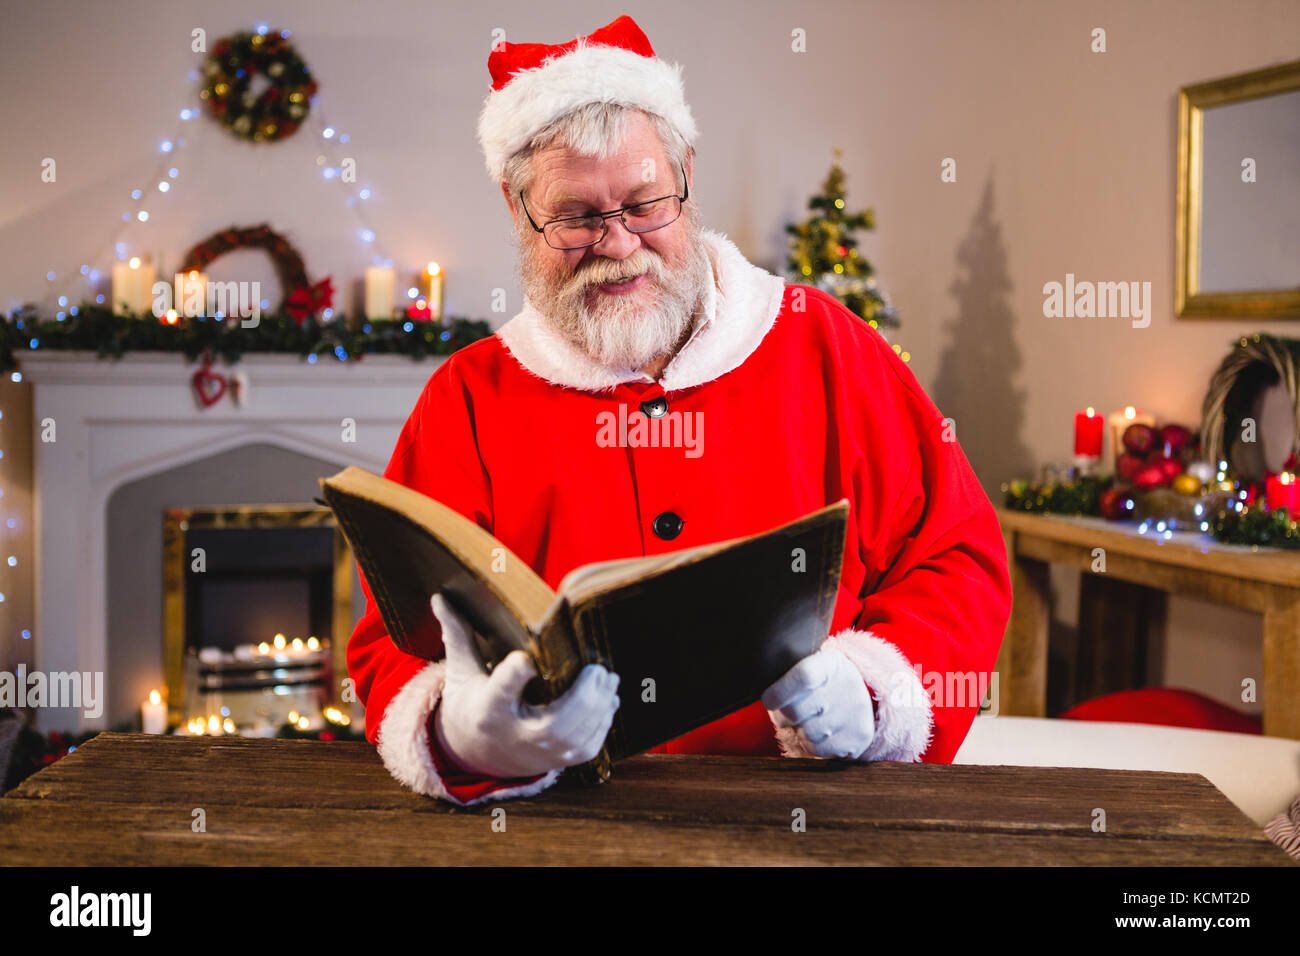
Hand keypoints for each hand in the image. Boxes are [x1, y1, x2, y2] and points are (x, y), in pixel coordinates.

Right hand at [430, 593, 619, 777]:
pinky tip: (608, 699)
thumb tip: (439, 598)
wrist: (477, 753)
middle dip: (580, 699)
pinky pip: (585, 748)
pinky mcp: (556, 761)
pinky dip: (601, 723)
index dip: (513, 677)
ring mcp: (538, 753)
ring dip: (597, 708)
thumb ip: (457, 635)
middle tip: (597, 669)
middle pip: (551, 725)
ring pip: (573, 738)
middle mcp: (514, 736)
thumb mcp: (460, 672)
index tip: (525, 659)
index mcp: (487, 710)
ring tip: (607, 678)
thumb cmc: (473, 703)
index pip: (499, 692)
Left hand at [761, 645, 874, 758]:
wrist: (858, 695)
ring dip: (801, 731)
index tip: (768, 700)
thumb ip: (787, 676)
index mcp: (829, 663)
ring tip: (810, 719)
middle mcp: (846, 686)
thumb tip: (768, 699)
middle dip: (784, 716)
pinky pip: (819, 750)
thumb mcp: (808, 665)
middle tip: (788, 712)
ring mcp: (855, 713)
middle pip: (796, 712)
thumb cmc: (819, 681)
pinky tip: (823, 731)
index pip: (803, 677)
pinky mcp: (859, 737)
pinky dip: (813, 745)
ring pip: (807, 734)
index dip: (779, 692)